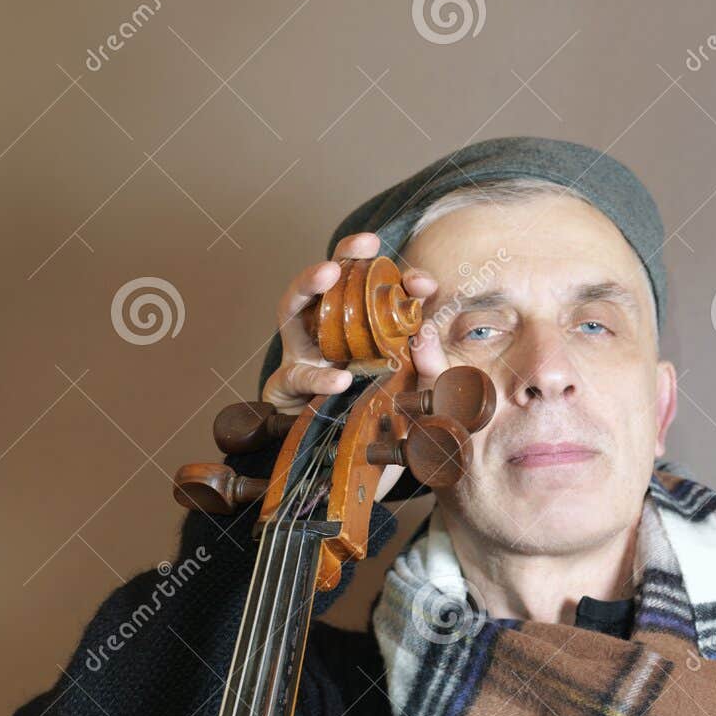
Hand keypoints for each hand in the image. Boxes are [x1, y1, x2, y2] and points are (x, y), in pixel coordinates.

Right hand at [260, 231, 448, 499]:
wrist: (356, 472)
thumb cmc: (386, 423)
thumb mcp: (420, 395)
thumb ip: (429, 366)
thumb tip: (427, 331)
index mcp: (364, 329)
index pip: (377, 292)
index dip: (399, 280)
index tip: (423, 283)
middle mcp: (329, 333)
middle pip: (330, 283)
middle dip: (345, 255)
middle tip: (364, 244)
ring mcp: (303, 357)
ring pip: (292, 308)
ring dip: (307, 284)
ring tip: (329, 274)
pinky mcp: (287, 391)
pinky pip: (297, 377)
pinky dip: (317, 376)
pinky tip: (339, 379)